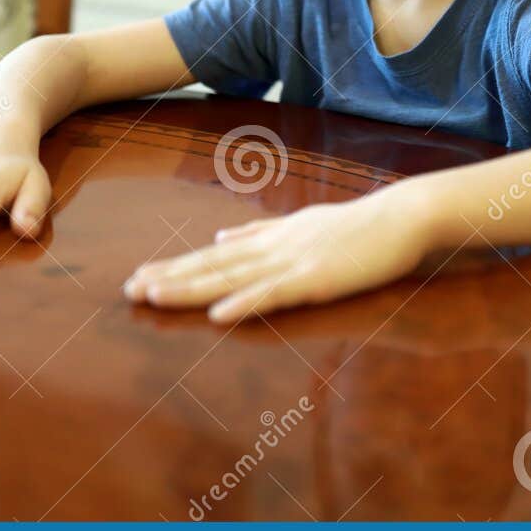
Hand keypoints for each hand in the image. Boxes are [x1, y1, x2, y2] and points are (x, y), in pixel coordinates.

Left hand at [123, 188, 438, 323]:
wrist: (402, 217)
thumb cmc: (358, 226)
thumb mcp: (302, 224)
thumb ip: (260, 231)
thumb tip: (220, 233)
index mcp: (269, 237)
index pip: (213, 254)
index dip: (176, 266)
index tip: (141, 276)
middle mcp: (273, 246)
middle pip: (213, 265)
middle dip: (169, 278)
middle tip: (128, 290)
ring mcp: (293, 262)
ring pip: (232, 277)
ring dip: (191, 288)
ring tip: (153, 297)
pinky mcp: (316, 279)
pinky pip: (275, 294)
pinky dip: (244, 303)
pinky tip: (218, 314)